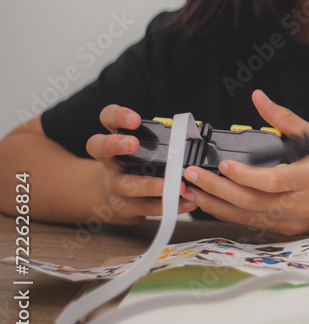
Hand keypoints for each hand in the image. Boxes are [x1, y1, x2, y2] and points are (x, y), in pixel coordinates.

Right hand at [85, 104, 196, 224]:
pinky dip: (169, 205)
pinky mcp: (126, 207)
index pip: (107, 119)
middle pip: (101, 148)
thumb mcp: (143, 149)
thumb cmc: (136, 166)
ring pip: (127, 185)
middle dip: (116, 144)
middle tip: (133, 144)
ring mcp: (115, 185)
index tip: (135, 120)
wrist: (115, 199)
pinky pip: (147, 208)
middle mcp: (110, 161)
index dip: (117, 116)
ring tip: (177, 186)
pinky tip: (186, 202)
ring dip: (153, 186)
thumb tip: (193, 133)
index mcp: (116, 140)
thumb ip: (161, 140)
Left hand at [182, 90, 308, 235]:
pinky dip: (230, 213)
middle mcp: (301, 204)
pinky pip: (253, 223)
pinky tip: (214, 203)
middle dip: (217, 188)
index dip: (244, 175)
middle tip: (193, 175)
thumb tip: (260, 98)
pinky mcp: (288, 229)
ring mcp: (294, 220)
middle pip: (251, 201)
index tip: (224, 165)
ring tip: (193, 191)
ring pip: (247, 216)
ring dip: (216, 204)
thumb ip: (283, 118)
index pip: (271, 181)